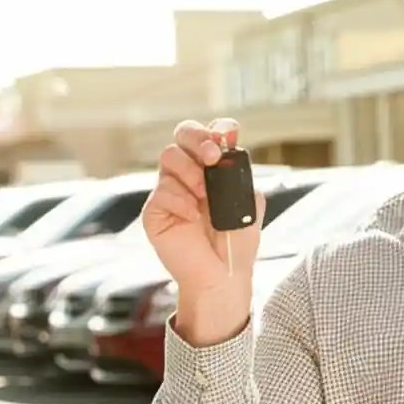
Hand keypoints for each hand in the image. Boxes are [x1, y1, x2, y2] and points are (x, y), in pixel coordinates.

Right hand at [142, 118, 265, 345]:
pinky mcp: (155, 210)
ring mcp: (170, 190)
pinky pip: (162, 191)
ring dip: (191, 173)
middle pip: (181, 135)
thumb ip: (240, 174)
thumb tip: (232, 147)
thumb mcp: (248, 202)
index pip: (208, 134)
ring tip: (205, 197)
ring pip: (169, 157)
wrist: (224, 274)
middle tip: (213, 157)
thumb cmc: (236, 241)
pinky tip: (192, 218)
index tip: (229, 136)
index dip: (216, 129)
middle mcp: (189, 173)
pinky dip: (181, 201)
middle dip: (197, 138)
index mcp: (212, 169)